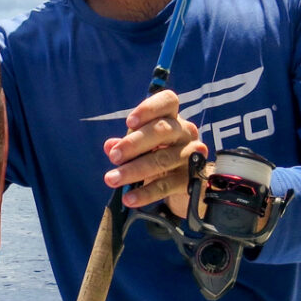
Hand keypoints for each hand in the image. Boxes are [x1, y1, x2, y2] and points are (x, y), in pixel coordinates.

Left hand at [102, 89, 207, 213]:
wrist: (186, 182)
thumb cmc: (159, 154)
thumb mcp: (142, 146)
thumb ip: (126, 144)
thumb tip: (109, 145)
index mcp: (173, 117)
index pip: (168, 102)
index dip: (149, 108)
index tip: (129, 121)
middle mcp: (186, 132)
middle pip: (162, 130)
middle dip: (134, 143)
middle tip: (113, 157)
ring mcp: (191, 155)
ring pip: (161, 160)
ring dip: (133, 170)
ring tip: (112, 179)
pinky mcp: (192, 179)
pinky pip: (166, 185)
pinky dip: (145, 193)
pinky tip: (129, 198)